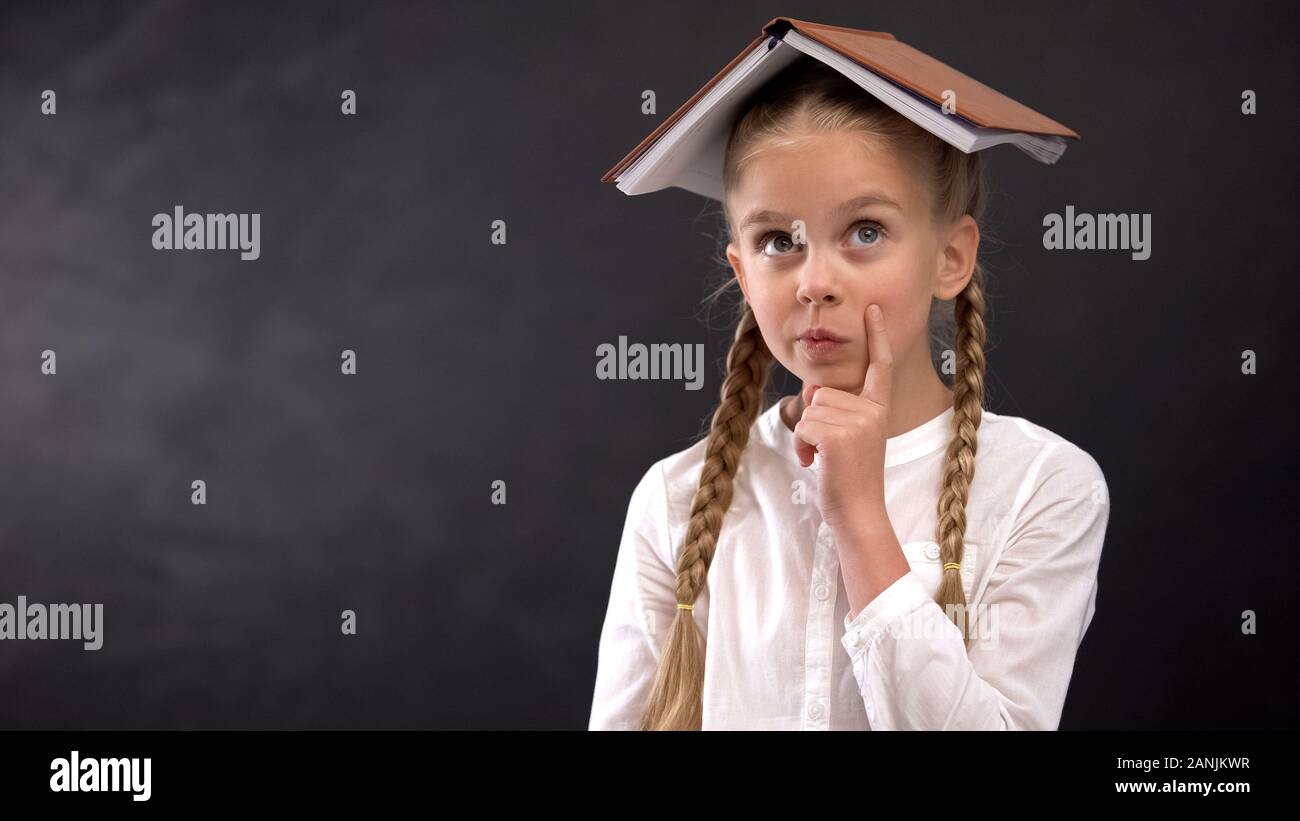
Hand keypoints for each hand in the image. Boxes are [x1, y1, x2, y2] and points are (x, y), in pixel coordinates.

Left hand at [793, 303, 892, 532]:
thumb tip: (812, 386)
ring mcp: (858, 423)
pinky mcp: (838, 436)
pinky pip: (803, 426)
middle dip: (815, 421)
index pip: (879, 366)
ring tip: (825, 458)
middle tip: (830, 450)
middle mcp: (872, 411)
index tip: (871, 308)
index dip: (876, 336)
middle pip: (823, 392)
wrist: (859, 511)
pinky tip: (816, 463)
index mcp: (879, 409)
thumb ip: (835, 409)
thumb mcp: (847, 437)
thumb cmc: (849, 477)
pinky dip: (801, 446)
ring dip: (807, 435)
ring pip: (811, 408)